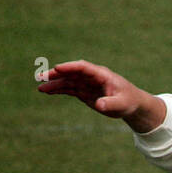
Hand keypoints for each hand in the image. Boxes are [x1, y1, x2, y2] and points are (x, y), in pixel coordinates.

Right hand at [37, 59, 165, 131]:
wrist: (131, 104)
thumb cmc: (128, 101)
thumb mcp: (121, 104)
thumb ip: (110, 103)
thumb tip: (100, 105)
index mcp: (101, 74)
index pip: (82, 67)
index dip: (70, 67)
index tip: (58, 68)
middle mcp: (91, 77)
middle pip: (71, 73)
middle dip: (56, 75)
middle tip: (41, 77)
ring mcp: (86, 84)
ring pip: (67, 81)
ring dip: (54, 84)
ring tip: (40, 87)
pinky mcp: (84, 92)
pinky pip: (69, 89)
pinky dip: (58, 90)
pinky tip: (47, 91)